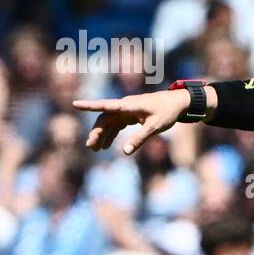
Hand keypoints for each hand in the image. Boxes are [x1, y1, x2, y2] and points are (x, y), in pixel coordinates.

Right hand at [74, 90, 188, 154]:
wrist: (178, 102)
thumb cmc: (167, 112)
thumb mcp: (155, 127)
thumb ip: (140, 139)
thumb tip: (125, 152)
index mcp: (128, 105)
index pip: (106, 106)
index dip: (90, 106)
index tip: (75, 104)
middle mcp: (124, 106)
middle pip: (104, 118)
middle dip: (96, 132)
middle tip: (90, 147)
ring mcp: (127, 110)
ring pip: (109, 122)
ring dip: (102, 134)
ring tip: (96, 149)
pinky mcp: (130, 114)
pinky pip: (116, 124)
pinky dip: (111, 134)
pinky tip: (106, 144)